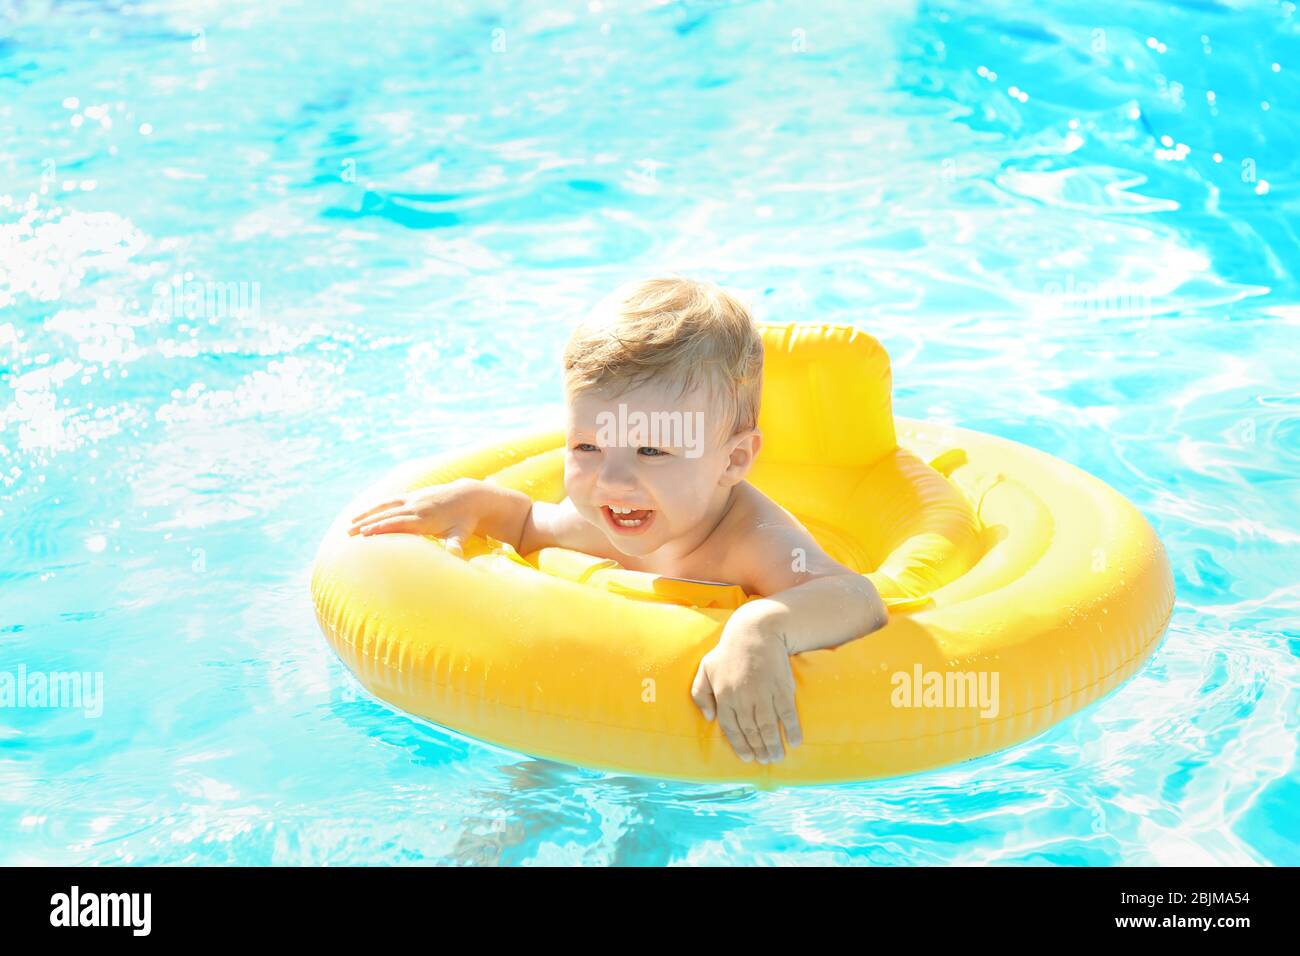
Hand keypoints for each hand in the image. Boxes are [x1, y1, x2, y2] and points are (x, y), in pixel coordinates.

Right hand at [346, 478, 483, 556]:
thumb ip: (456, 545)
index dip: (382, 528)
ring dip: (366, 515)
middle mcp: (417, 507)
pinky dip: (375, 507)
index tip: (366, 534)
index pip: (400, 523)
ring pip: (385, 506)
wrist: (470, 496)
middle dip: (368, 523)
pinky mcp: (412, 495)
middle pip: (388, 515)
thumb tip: (456, 557)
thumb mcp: (463, 533)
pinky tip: (363, 514)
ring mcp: (413, 499)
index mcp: (426, 519)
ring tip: (350, 525)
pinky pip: (390, 501)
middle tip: (349, 534)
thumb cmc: (465, 520)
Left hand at [690, 618, 801, 764]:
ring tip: (777, 757)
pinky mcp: (781, 688)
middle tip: (765, 760)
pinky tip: (794, 742)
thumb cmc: (729, 651)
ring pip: (768, 728)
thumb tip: (708, 718)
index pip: (731, 729)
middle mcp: (743, 698)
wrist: (756, 631)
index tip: (747, 758)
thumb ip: (700, 694)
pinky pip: (787, 715)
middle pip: (751, 731)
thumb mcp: (706, 669)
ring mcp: (764, 694)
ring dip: (773, 745)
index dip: (740, 745)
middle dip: (758, 750)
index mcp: (724, 696)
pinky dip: (791, 730)